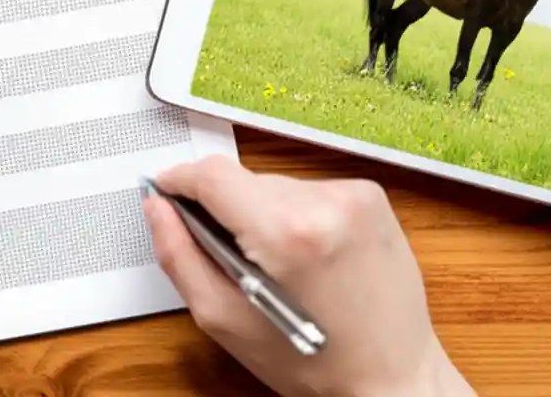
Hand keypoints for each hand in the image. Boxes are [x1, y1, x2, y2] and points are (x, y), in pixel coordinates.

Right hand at [143, 156, 473, 396]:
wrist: (393, 375)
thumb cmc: (316, 361)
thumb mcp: (226, 320)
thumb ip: (181, 257)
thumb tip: (157, 208)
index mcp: (286, 233)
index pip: (213, 175)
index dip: (181, 180)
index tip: (167, 191)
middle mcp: (325, 203)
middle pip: (244, 180)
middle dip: (227, 211)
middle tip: (235, 261)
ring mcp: (354, 196)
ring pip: (277, 184)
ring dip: (264, 214)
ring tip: (280, 267)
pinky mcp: (372, 197)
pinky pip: (311, 190)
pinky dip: (298, 216)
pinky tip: (309, 258)